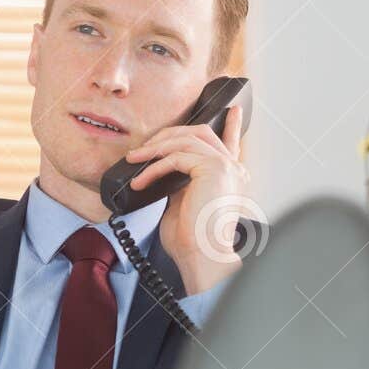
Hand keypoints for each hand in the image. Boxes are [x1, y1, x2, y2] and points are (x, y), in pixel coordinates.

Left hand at [122, 103, 250, 295]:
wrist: (202, 257)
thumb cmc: (192, 241)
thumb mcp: (184, 203)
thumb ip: (181, 182)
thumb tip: (161, 170)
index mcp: (231, 177)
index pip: (232, 143)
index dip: (231, 125)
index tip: (232, 110)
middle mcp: (234, 169)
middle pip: (200, 133)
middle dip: (167, 135)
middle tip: (142, 148)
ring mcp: (226, 166)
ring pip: (186, 139)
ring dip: (154, 148)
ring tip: (134, 160)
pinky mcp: (213, 168)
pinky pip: (176, 156)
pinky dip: (154, 166)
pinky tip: (141, 180)